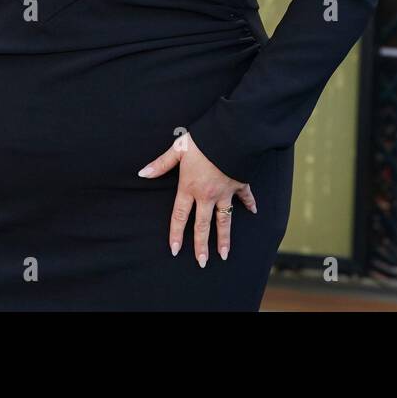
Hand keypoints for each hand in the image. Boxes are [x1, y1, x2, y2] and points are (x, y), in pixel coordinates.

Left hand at [138, 133, 256, 265]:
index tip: (175, 250)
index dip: (176, 234)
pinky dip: (250, 203)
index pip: (180, 216)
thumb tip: (142, 173)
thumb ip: (161, 164)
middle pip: (203, 225)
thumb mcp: (178, 149)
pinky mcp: (240, 183)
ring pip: (224, 220)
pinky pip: (245, 197)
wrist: (230, 134)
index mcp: (190, 187)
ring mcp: (225, 191)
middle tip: (202, 262)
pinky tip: (254, 212)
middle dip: (201, 246)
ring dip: (224, 238)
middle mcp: (207, 194)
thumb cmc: (203, 141)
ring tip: (224, 254)